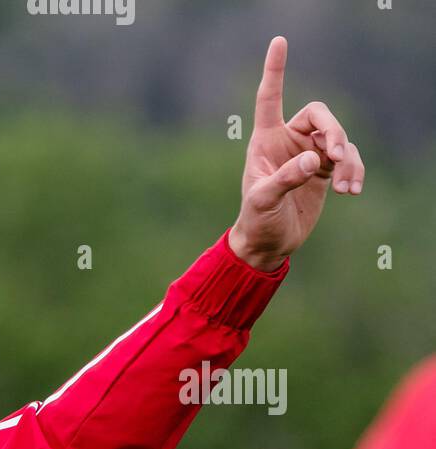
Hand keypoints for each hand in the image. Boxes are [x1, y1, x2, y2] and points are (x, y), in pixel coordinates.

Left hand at [228, 36, 364, 271]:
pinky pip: (348, 160)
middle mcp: (288, 142)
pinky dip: (354, 171)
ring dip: (347, 160)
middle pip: (321, 116)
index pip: (270, 99)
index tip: (280, 41)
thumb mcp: (263, 201)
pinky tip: (352, 190)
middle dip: (333, 131)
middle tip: (336, 155)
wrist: (268, 244)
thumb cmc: (256, 221)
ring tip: (345, 188)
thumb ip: (285, 179)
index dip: (275, 71)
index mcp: (265, 141)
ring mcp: (309, 155)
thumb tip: (314, 159)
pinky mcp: (325, 171)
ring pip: (339, 140)